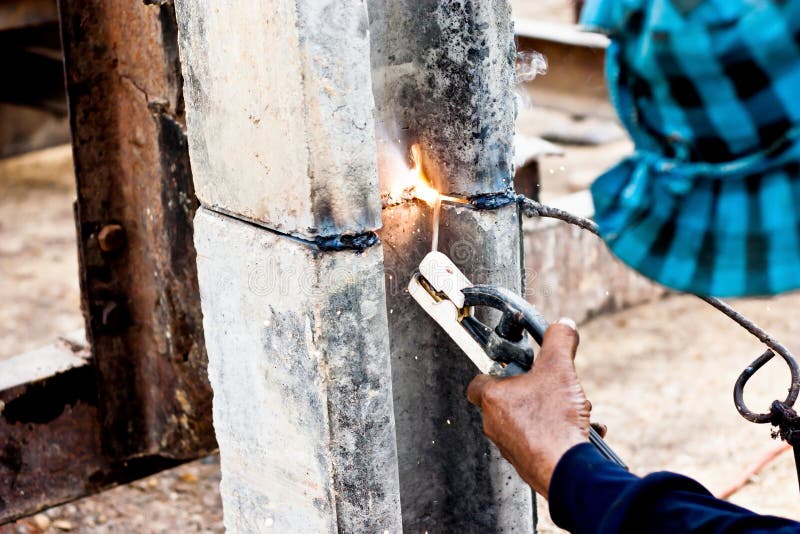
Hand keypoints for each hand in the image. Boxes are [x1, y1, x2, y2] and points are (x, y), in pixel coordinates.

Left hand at [467, 318, 591, 496]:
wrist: (565, 468)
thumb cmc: (553, 420)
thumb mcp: (559, 369)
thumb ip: (559, 341)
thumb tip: (563, 325)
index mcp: (492, 399)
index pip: (477, 382)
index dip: (494, 372)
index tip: (514, 369)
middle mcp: (494, 424)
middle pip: (511, 400)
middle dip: (537, 392)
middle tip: (555, 389)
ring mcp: (509, 446)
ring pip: (529, 420)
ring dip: (553, 412)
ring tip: (574, 411)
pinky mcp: (527, 462)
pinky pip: (542, 440)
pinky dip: (560, 433)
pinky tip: (581, 431)